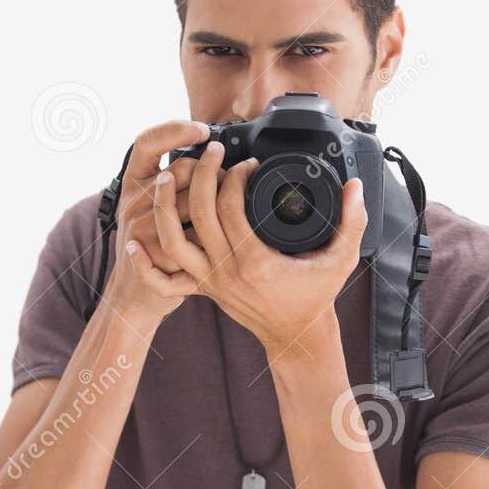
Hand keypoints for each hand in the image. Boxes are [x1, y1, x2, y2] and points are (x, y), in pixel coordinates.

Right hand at [101, 119, 220, 325]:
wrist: (134, 295)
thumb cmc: (153, 248)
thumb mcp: (154, 207)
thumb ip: (175, 183)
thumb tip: (211, 156)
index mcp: (132, 184)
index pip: (146, 143)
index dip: (174, 131)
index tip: (203, 130)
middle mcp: (132, 203)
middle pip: (182, 171)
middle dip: (212, 173)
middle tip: (232, 180)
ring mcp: (140, 231)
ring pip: (192, 204)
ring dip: (218, 206)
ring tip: (231, 212)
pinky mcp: (154, 257)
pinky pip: (194, 238)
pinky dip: (211, 239)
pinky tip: (220, 239)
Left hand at [152, 140, 367, 359]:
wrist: (295, 336)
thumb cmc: (315, 297)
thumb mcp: (341, 259)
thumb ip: (353, 222)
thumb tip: (355, 188)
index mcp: (256, 262)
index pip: (230, 208)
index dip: (235, 177)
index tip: (247, 165)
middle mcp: (227, 272)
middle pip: (198, 214)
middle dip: (203, 175)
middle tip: (213, 152)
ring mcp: (210, 281)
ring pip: (172, 240)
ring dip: (166, 206)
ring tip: (170, 175)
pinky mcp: (202, 288)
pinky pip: (165, 276)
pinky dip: (145, 262)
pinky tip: (134, 241)